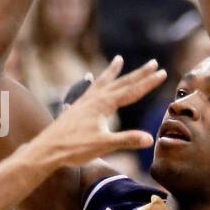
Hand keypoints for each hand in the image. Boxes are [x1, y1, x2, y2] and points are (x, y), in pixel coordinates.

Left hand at [23, 57, 163, 170]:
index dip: (148, 82)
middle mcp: (94, 98)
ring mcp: (83, 101)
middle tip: (154, 62)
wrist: (47, 150)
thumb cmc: (74, 148)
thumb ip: (126, 140)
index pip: (132, 91)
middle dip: (138, 73)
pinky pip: (88, 89)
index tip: (163, 73)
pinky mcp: (75, 108)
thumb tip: (150, 139)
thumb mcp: (104, 145)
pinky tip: (87, 77)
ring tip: (119, 59)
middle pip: (121, 83)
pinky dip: (92, 82)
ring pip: (102, 82)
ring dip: (113, 71)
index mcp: (104, 105)